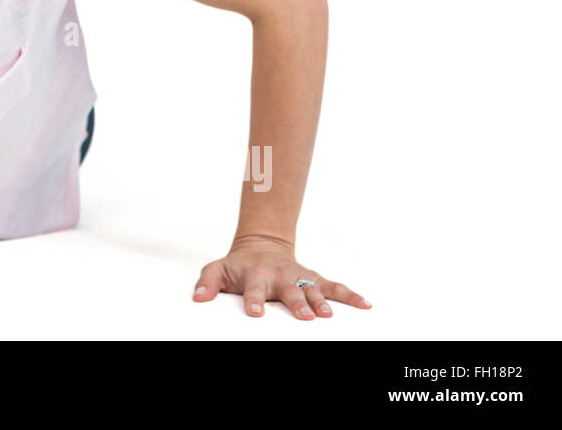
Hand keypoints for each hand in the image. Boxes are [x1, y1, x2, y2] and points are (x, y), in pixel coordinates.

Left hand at [192, 234, 371, 318]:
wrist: (262, 245)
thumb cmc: (239, 265)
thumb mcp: (217, 269)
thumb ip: (207, 283)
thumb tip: (197, 297)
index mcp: (255, 276)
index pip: (254, 290)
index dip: (254, 301)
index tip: (256, 313)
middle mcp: (279, 276)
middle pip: (289, 291)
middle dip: (296, 303)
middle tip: (304, 316)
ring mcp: (299, 277)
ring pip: (312, 290)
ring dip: (321, 302)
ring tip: (329, 316)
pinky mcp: (314, 279)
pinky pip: (335, 286)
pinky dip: (350, 295)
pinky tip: (364, 304)